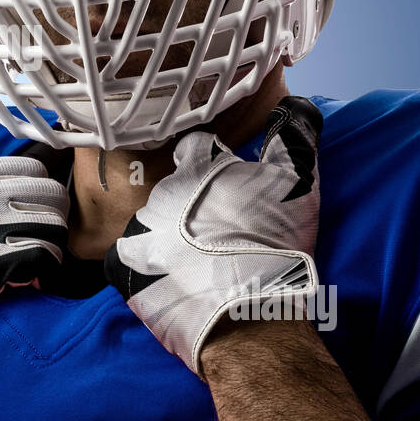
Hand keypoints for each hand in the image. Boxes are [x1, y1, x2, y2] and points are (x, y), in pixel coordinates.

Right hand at [0, 105, 67, 372]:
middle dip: (52, 216)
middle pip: (53, 195)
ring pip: (56, 226)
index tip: (27, 210)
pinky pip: (45, 258)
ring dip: (52, 244)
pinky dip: (44, 269)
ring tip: (34, 259)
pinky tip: (26, 277)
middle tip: (37, 236)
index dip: (37, 191)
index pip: (34, 168)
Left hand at [104, 96, 322, 377]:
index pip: (196, 148)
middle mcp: (159, 192)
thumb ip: (294, 136)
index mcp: (196, 167)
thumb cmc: (275, 248)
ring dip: (169, 237)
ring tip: (199, 264)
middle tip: (220, 235)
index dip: (213, 164)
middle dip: (193, 207)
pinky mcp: (121, 266)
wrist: (246, 316)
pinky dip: (147, 267)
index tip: (226, 186)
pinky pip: (129, 258)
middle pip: (174, 190)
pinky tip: (174, 279)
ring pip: (151, 223)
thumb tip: (295, 104)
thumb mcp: (298, 184)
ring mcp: (137, 229)